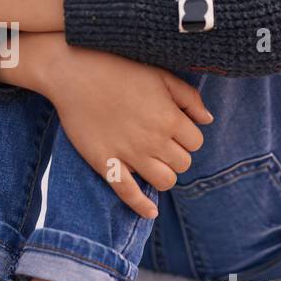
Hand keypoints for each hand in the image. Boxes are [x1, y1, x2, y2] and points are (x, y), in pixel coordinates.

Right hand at [8, 36, 211, 218]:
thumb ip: (188, 97)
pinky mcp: (105, 163)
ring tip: (154, 165)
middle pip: (183, 164)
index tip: (174, 130)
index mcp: (168, 117)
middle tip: (162, 145)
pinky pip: (128, 194)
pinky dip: (142, 206)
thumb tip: (207, 120)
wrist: (72, 72)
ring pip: (164, 181)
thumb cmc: (117, 69)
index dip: (187, 137)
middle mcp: (153, 140)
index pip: (196, 142)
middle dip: (177, 156)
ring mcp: (129, 154)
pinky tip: (150, 211)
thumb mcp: (160, 75)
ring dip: (164, 175)